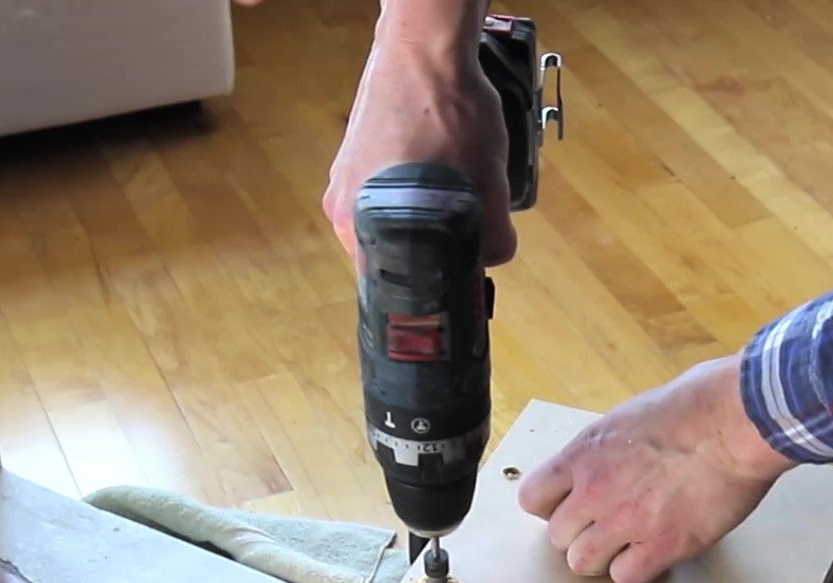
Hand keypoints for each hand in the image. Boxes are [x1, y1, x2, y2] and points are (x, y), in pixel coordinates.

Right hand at [324, 25, 516, 265]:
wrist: (426, 48)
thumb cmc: (452, 115)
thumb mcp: (488, 186)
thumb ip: (492, 237)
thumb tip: (492, 259)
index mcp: (357, 229)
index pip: (397, 284)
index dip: (433, 281)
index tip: (461, 268)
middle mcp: (340, 208)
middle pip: (395, 251)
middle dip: (432, 244)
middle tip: (465, 219)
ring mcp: (343, 177)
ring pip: (392, 218)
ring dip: (424, 212)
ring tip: (454, 182)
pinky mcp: (353, 152)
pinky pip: (386, 187)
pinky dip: (413, 185)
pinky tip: (437, 162)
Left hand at [517, 357, 794, 582]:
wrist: (738, 421)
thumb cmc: (699, 402)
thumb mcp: (634, 413)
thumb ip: (612, 446)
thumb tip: (617, 455)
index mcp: (585, 452)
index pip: (533, 497)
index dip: (551, 507)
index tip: (570, 508)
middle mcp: (595, 490)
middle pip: (558, 537)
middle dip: (580, 536)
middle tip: (606, 529)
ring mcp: (626, 521)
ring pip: (584, 564)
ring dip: (603, 559)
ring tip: (627, 547)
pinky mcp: (662, 545)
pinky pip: (626, 578)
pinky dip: (637, 571)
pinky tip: (654, 554)